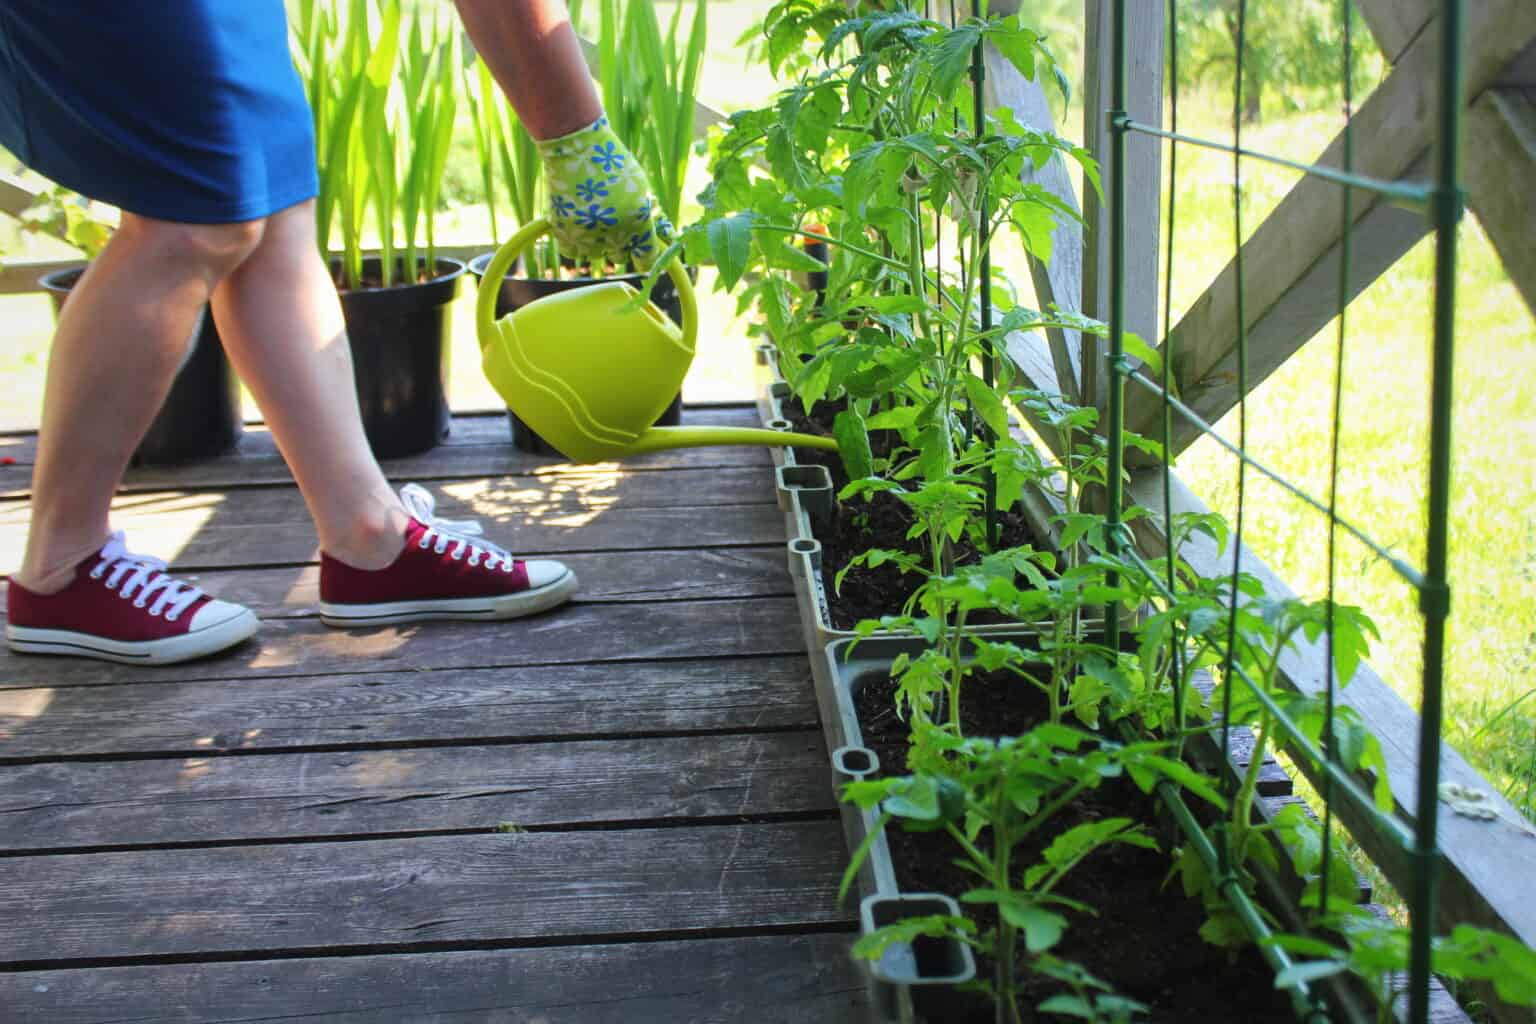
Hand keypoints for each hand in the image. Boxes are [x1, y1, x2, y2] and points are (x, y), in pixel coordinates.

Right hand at [537, 115, 670, 269]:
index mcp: (637, 222)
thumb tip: (663, 234)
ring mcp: (587, 234)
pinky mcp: (565, 231)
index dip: (646, 256)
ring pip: (597, 255)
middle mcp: (613, 233)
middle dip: (621, 244)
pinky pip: (573, 252)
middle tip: (615, 225)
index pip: (647, 257)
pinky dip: (577, 244)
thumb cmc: (612, 163)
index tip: (643, 252)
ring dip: (598, 243)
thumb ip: (649, 214)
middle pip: (620, 257)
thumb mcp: (640, 186)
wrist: (576, 148)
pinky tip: (579, 228)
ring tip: (595, 219)